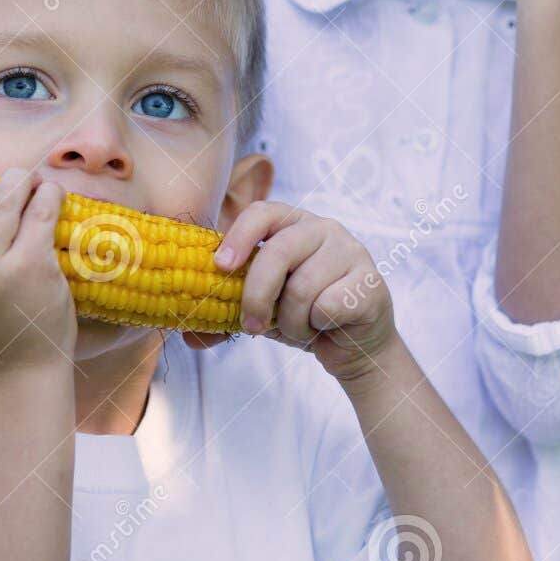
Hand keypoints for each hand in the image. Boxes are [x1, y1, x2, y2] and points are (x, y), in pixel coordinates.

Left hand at [182, 202, 395, 382]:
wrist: (354, 348)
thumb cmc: (304, 317)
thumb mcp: (262, 311)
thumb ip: (227, 316)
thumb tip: (189, 335)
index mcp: (294, 223)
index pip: (263, 212)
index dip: (239, 236)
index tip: (221, 266)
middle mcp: (325, 228)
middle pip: (279, 252)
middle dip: (256, 295)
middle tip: (250, 326)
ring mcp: (352, 251)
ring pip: (302, 287)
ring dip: (291, 322)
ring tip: (300, 328)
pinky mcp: (371, 282)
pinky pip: (328, 306)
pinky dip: (317, 327)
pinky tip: (326, 327)